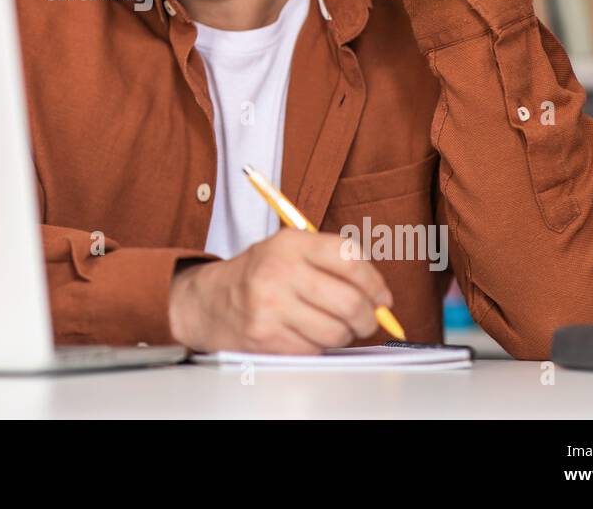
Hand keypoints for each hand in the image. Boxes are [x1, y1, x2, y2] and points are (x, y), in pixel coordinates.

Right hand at [168, 228, 393, 353]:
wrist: (211, 301)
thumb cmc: (261, 274)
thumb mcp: (290, 250)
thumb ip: (334, 263)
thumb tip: (380, 298)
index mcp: (290, 243)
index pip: (349, 258)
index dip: (374, 282)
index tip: (381, 297)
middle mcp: (279, 271)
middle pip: (349, 301)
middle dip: (367, 318)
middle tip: (366, 320)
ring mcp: (271, 306)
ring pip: (336, 332)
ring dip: (343, 335)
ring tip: (331, 326)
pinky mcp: (266, 337)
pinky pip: (314, 350)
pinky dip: (318, 346)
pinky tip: (305, 333)